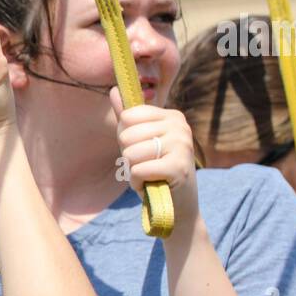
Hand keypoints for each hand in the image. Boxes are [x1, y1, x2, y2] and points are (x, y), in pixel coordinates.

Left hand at [109, 88, 198, 222]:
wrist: (176, 206)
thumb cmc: (154, 171)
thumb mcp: (138, 142)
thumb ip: (127, 117)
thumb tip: (114, 89)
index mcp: (171, 116)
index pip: (129, 117)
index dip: (126, 138)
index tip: (141, 149)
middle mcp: (180, 126)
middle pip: (127, 135)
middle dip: (128, 156)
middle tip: (146, 165)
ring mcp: (182, 145)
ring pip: (131, 153)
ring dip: (133, 171)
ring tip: (149, 175)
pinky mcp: (179, 167)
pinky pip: (139, 170)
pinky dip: (137, 182)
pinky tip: (150, 185)